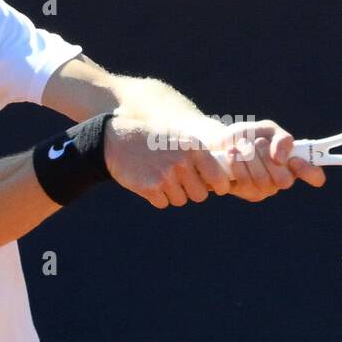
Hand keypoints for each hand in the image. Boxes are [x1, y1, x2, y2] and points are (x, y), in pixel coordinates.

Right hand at [103, 116, 233, 208]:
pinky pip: (163, 203)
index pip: (220, 179)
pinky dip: (157, 197)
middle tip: (179, 180)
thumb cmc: (155, 140)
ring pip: (181, 200)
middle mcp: (182, 162)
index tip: (214, 187)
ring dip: (173, 193)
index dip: (218, 186)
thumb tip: (224, 181)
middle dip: (192, 191)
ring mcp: (166, 176)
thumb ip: (202, 156)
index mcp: (195, 148)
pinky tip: (149, 180)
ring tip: (161, 176)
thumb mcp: (181, 138)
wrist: (117, 139)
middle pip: (200, 195)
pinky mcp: (150, 188)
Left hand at [204, 119, 327, 201]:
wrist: (220, 141)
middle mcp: (281, 180)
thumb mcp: (268, 130)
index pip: (314, 175)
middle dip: (268, 158)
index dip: (309, 171)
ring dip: (250, 158)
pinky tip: (231, 153)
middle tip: (258, 144)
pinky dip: (238, 163)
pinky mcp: (246, 193)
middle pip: (285, 180)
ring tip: (241, 145)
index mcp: (293, 163)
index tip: (295, 160)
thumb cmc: (248, 136)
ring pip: (263, 180)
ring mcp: (264, 189)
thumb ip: (282, 139)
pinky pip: (245, 182)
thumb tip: (282, 158)